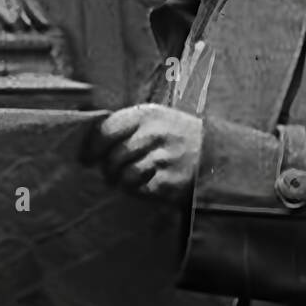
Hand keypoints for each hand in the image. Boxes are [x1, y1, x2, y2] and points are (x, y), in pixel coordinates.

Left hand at [84, 103, 202, 206]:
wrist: (218, 153)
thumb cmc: (179, 135)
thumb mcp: (158, 118)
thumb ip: (128, 124)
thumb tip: (90, 142)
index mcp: (148, 114)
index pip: (106, 130)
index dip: (92, 147)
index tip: (86, 158)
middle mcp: (156, 133)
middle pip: (114, 157)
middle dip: (108, 169)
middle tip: (110, 175)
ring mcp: (165, 158)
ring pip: (125, 175)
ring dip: (123, 182)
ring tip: (129, 180)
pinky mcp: (171, 181)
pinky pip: (140, 190)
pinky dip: (138, 191)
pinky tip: (147, 186)